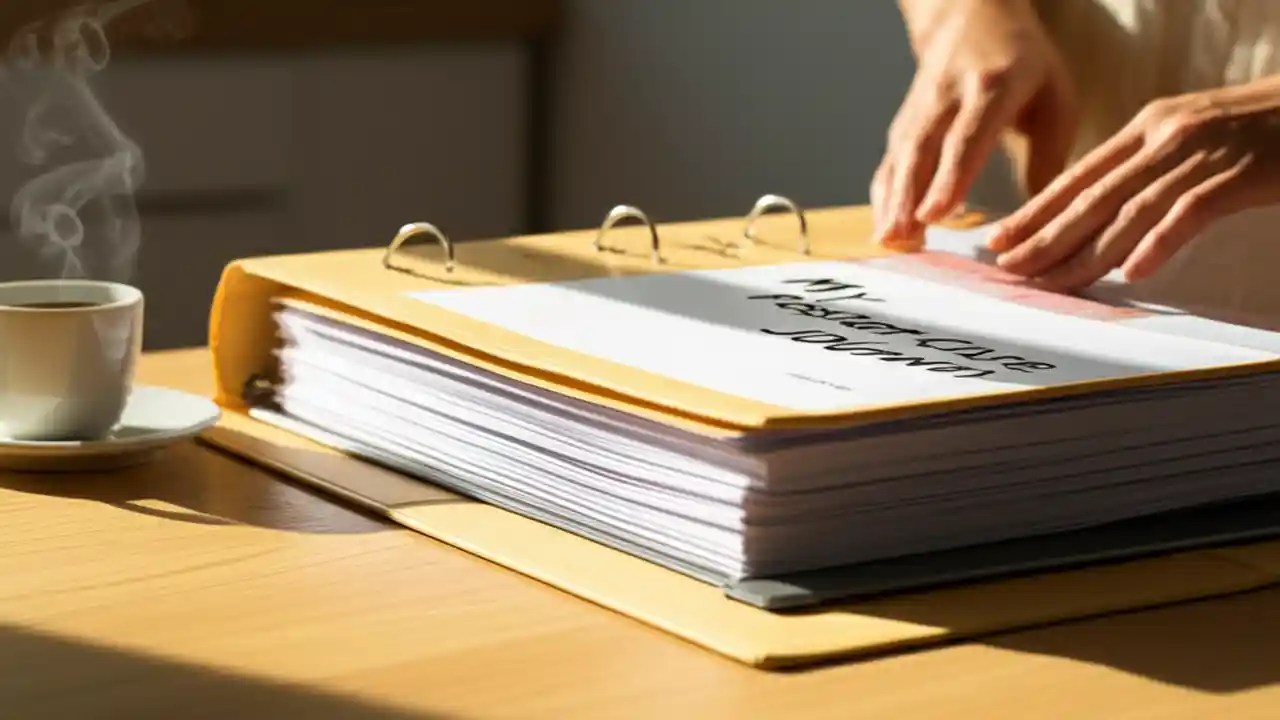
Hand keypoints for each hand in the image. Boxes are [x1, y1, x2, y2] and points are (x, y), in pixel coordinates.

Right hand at [873, 0, 1077, 244]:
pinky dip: (883, 198)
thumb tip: (1043, 217)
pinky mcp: (902, 126)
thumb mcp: (1054, 98)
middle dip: (908, 198)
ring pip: (898, 160)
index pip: (967, 137)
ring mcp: (918, 111)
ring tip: (890, 242)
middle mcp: (947, 97)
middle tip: (902, 238)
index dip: (948, 177)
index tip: (935, 214)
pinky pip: (889, 163)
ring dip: (890, 203)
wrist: (969, 19)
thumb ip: (1050, 156)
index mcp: (993, 87)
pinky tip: (886, 229)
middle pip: (921, 152)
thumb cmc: (1022, 65)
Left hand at [990, 79, 1279, 289]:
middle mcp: (1165, 135)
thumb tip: (1103, 214)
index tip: (1000, 241)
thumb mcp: (1190, 137)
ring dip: (1087, 253)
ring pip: (1130, 210)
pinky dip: (1158, 243)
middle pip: (1092, 196)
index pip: (1078, 176)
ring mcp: (1202, 153)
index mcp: (1148, 126)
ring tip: (1054, 283)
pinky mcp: (1241, 174)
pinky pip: (1190, 212)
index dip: (1035, 212)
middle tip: (1009, 270)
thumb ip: (1146, 169)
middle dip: (1045, 238)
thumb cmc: (1259, 128)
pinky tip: (1132, 273)